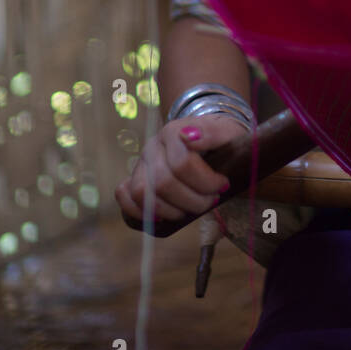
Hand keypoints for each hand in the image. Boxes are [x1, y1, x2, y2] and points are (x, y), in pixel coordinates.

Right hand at [115, 114, 249, 223]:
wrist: (207, 138)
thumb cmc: (219, 140)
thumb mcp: (227, 132)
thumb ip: (213, 132)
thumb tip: (189, 137)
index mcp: (174, 132)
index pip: (182, 164)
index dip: (206, 181)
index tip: (223, 185)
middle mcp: (153, 146)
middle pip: (163, 182)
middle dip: (193, 200)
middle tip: (211, 201)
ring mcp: (141, 163)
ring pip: (142, 193)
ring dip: (170, 210)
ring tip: (190, 210)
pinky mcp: (133, 178)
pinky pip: (124, 195)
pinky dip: (139, 211)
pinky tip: (162, 217)